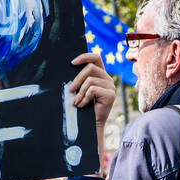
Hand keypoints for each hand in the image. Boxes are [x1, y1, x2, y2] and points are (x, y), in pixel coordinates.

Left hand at [69, 50, 115, 165]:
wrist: (91, 123)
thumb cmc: (84, 105)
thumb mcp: (81, 89)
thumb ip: (80, 78)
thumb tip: (69, 67)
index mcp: (101, 74)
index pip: (96, 57)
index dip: (84, 57)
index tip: (72, 63)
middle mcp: (108, 78)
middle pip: (90, 68)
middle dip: (77, 78)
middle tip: (70, 89)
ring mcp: (111, 86)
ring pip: (90, 80)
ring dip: (79, 92)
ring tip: (76, 101)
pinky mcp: (111, 94)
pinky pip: (92, 90)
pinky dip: (84, 98)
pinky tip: (82, 105)